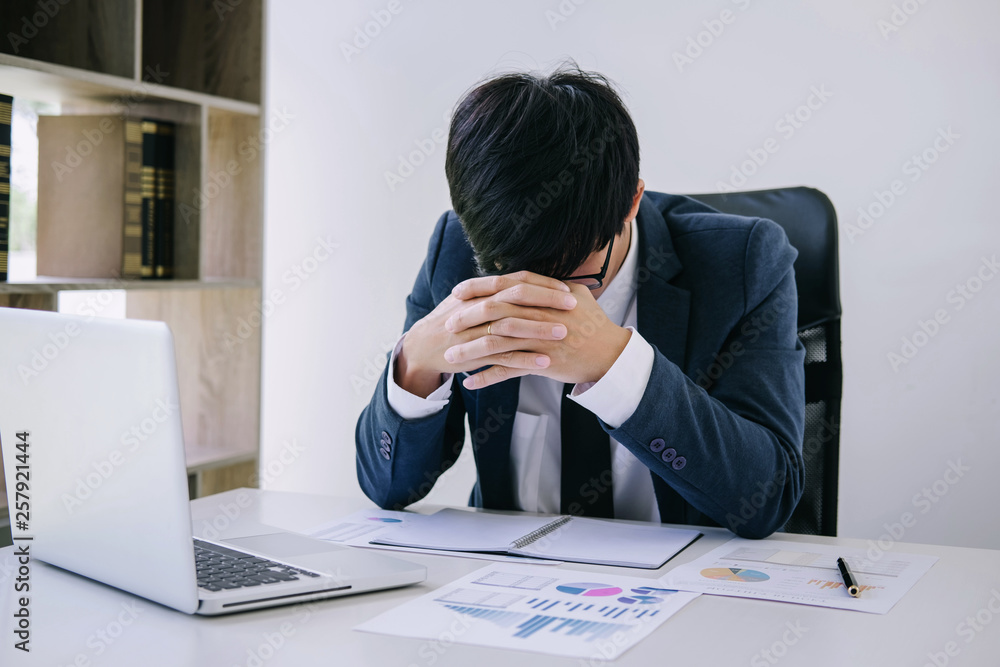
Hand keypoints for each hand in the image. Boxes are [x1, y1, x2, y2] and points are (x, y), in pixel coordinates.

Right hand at [395, 271, 576, 397]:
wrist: (422, 347)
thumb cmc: (452, 322)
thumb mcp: (470, 300)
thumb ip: (495, 292)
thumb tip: (526, 282)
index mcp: (479, 292)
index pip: (515, 281)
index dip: (542, 283)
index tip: (566, 289)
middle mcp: (476, 306)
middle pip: (515, 298)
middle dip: (546, 300)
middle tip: (573, 305)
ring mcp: (473, 330)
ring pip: (511, 326)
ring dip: (539, 329)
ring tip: (564, 332)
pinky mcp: (473, 355)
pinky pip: (502, 356)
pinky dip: (524, 359)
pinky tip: (545, 363)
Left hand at [445, 278, 631, 389]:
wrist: (611, 355)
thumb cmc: (594, 324)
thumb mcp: (577, 295)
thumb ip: (551, 285)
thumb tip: (529, 278)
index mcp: (547, 295)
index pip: (506, 285)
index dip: (479, 287)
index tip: (458, 292)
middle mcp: (541, 314)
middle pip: (496, 311)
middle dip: (467, 317)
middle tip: (446, 324)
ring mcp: (540, 339)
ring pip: (497, 343)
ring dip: (470, 351)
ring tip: (450, 358)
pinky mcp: (542, 363)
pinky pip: (509, 371)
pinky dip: (488, 377)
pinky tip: (470, 383)